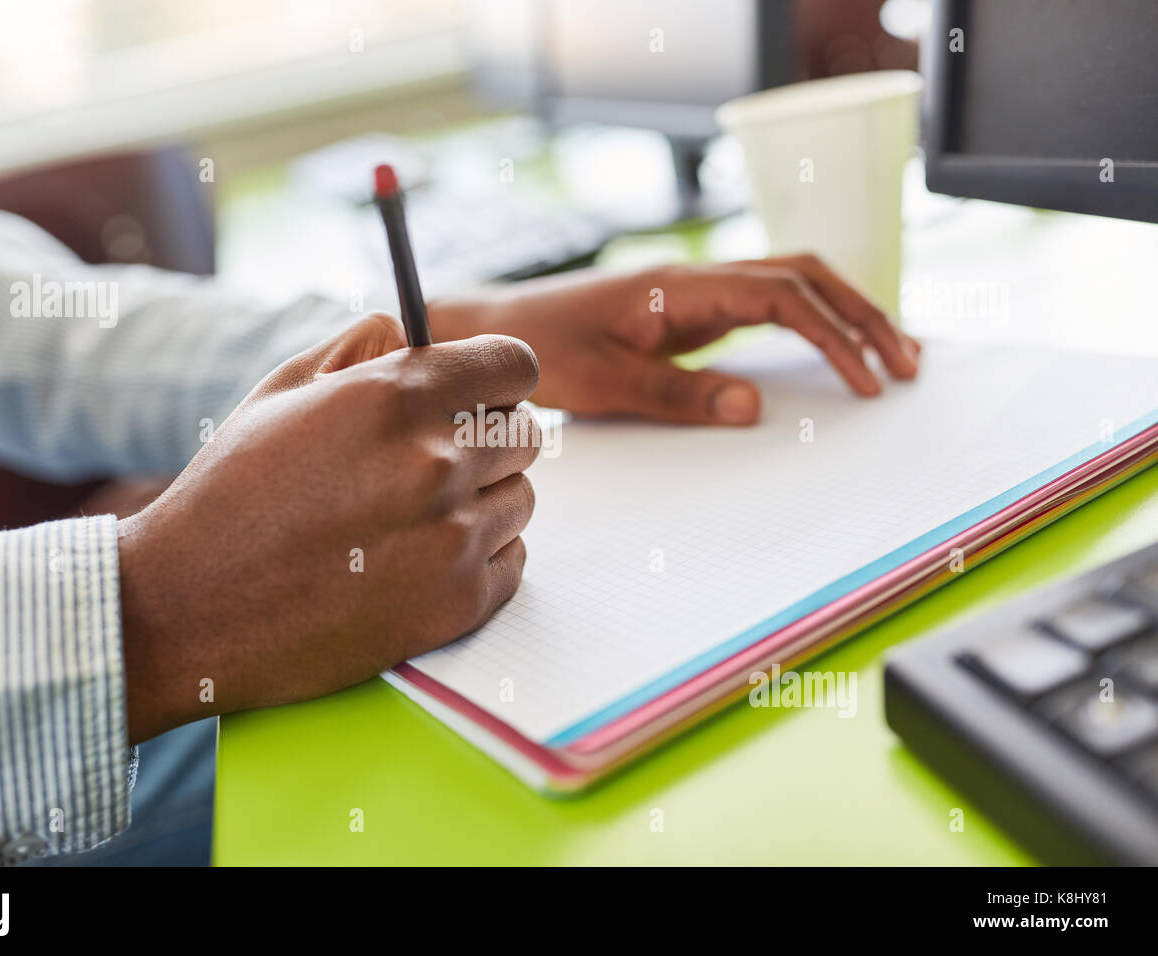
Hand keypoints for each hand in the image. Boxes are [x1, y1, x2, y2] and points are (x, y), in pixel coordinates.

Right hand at [116, 313, 540, 742]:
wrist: (187, 608)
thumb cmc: (230, 493)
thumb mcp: (280, 393)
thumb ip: (358, 347)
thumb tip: (409, 331)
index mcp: (396, 397)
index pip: (514, 367)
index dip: (496, 378)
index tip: (479, 396)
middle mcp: (436, 463)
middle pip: (526, 434)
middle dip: (488, 440)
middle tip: (434, 463)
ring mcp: (452, 539)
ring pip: (521, 499)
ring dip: (484, 502)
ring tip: (415, 517)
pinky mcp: (456, 605)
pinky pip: (512, 560)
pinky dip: (480, 558)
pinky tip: (421, 559)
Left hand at [428, 254, 920, 424]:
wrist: (498, 329)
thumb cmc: (542, 350)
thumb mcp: (605, 383)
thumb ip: (679, 395)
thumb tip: (756, 408)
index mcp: (682, 287)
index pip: (784, 296)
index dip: (837, 334)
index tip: (870, 378)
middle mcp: (697, 280)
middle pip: (805, 276)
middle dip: (863, 314)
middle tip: (909, 363)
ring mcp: (696, 293)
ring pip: (791, 284)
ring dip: (844, 312)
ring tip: (890, 354)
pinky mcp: (690, 312)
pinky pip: (766, 306)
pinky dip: (810, 322)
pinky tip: (829, 349)